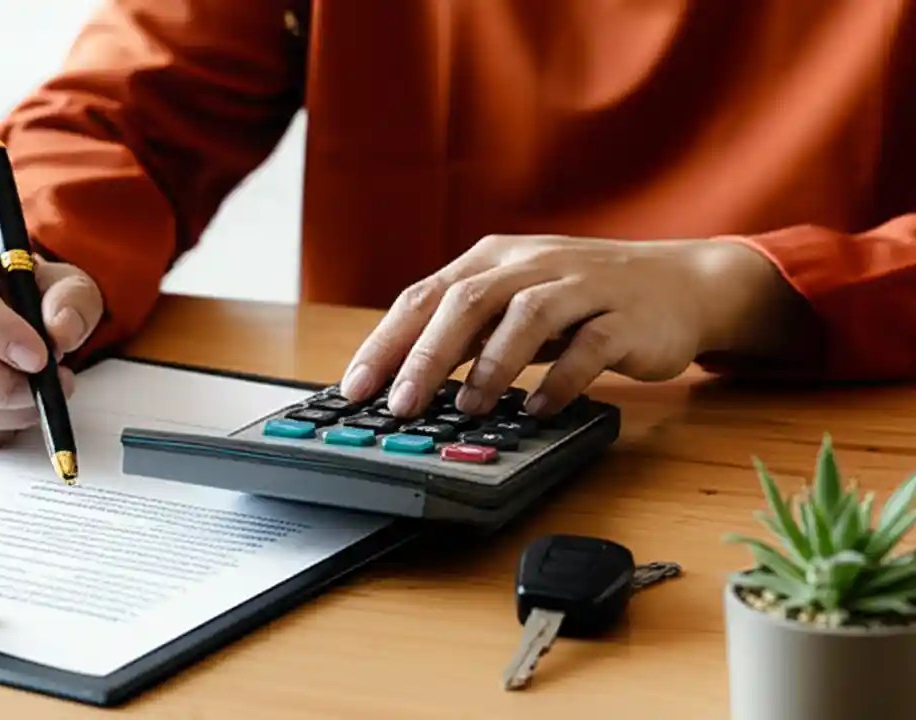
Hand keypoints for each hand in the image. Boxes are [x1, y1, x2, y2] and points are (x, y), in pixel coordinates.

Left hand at [338, 234, 800, 417]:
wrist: (683, 283)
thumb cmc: (583, 299)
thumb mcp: (516, 303)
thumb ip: (467, 333)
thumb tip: (402, 380)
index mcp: (493, 260)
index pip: (425, 295)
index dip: (387, 342)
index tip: (356, 388)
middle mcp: (531, 264)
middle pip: (467, 301)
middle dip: (427, 355)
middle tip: (401, 404)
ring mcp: (582, 286)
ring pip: (526, 315)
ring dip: (492, 364)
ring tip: (466, 407)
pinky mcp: (626, 316)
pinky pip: (590, 347)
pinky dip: (561, 380)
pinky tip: (539, 410)